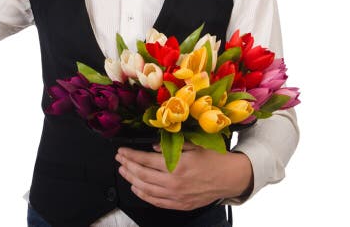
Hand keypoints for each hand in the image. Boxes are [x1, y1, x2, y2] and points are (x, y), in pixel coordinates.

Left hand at [115, 143, 252, 210]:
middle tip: (119, 160)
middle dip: (127, 166)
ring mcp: (176, 196)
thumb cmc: (214, 160)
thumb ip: (172, 146)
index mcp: (176, 166)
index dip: (131, 155)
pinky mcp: (180, 205)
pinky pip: (156, 202)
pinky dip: (144, 195)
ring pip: (146, 189)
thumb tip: (153, 146)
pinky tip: (137, 188)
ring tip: (124, 172)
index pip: (145, 160)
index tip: (122, 151)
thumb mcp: (194, 145)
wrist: (230, 178)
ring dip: (131, 180)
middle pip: (142, 175)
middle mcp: (174, 183)